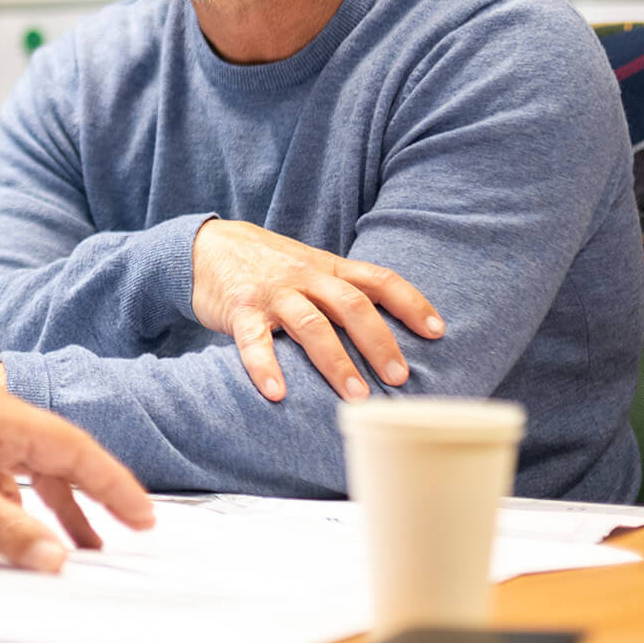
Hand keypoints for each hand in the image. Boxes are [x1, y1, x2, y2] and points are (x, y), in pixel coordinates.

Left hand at [0, 364, 153, 571]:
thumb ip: (8, 528)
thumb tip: (53, 557)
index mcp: (3, 413)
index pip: (75, 450)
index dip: (113, 485)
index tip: (142, 516)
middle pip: (56, 457)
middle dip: (88, 498)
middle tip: (121, 532)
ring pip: (25, 466)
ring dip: (47, 503)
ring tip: (71, 543)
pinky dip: (11, 498)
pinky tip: (11, 526)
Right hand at [190, 218, 445, 402]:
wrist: (206, 246)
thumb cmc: (268, 267)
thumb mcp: (310, 269)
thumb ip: (343, 293)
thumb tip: (392, 335)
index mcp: (328, 268)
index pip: (378, 279)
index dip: (410, 303)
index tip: (437, 332)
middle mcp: (305, 277)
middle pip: (351, 304)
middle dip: (379, 342)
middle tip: (399, 377)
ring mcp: (272, 293)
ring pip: (311, 324)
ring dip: (336, 362)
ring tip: (357, 396)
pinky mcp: (240, 309)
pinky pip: (253, 340)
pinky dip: (265, 367)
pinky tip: (277, 393)